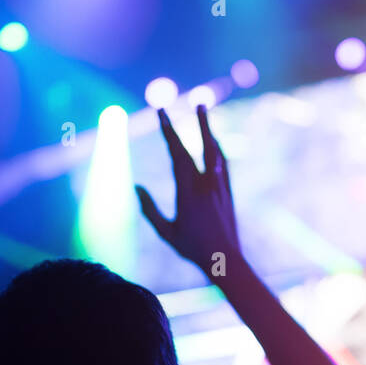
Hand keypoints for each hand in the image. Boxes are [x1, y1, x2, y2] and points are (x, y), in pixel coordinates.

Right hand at [137, 105, 240, 272]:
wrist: (225, 260)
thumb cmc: (192, 249)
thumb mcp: (166, 232)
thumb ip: (150, 210)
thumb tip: (137, 188)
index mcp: (188, 192)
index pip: (177, 154)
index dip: (168, 131)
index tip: (160, 113)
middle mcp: (206, 185)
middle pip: (195, 147)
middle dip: (185, 124)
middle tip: (180, 105)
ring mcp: (219, 186)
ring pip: (214, 150)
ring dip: (207, 128)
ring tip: (203, 107)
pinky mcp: (228, 191)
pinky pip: (223, 162)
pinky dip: (216, 147)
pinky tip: (213, 139)